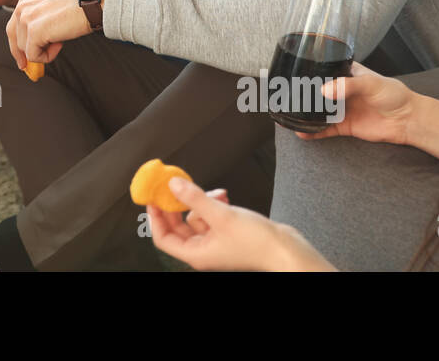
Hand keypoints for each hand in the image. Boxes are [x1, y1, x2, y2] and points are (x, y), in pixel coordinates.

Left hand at [5, 0, 91, 70]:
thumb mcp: (51, 9)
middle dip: (22, 55)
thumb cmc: (78, 5)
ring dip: (43, 51)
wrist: (91, 3)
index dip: (17, 45)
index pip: (13, 27)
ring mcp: (26, 19)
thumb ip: (38, 23)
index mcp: (25, 0)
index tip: (22, 59)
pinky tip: (60, 44)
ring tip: (60, 40)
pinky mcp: (34, 32)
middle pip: (14, 39)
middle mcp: (22, 7)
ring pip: (25, 49)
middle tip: (27, 67)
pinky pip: (34, 55)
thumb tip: (32, 46)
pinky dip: (47, 57)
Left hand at [149, 178, 334, 271]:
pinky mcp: (227, 233)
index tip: (152, 196)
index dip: (156, 217)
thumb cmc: (256, 242)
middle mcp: (203, 250)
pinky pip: (212, 216)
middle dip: (178, 205)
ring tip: (215, 193)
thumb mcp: (221, 215)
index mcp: (196, 253)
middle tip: (174, 185)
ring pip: (197, 217)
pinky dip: (214, 204)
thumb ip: (194, 198)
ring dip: (202, 201)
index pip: (163, 238)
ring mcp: (215, 242)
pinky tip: (224, 196)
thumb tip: (172, 184)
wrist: (286, 249)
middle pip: (178, 226)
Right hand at [294, 62, 415, 145]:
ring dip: (303, 115)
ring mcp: (342, 109)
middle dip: (301, 95)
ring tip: (286, 117)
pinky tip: (302, 133)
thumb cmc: (394, 95)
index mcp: (346, 74)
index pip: (323, 70)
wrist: (408, 120)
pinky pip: (325, 129)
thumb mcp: (371, 83)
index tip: (292, 75)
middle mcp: (340, 91)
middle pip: (316, 92)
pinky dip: (313, 132)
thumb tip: (325, 91)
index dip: (308, 72)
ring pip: (317, 112)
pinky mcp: (345, 126)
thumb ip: (347, 85)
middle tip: (284, 98)